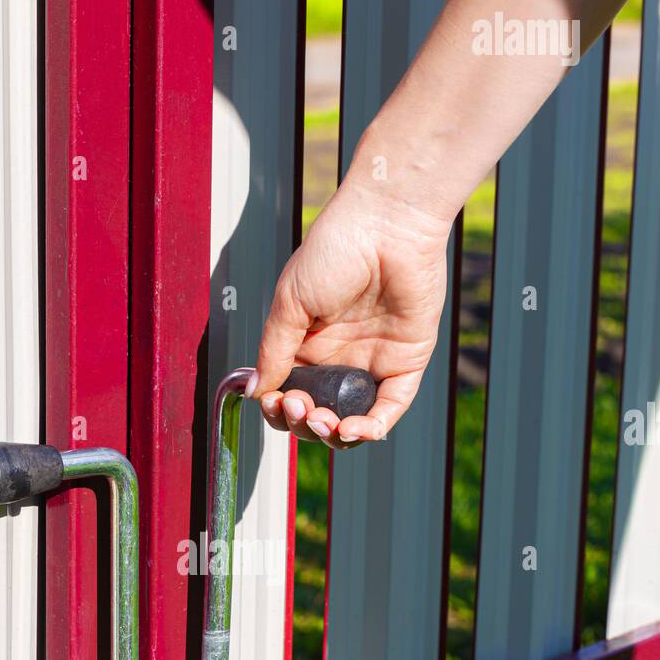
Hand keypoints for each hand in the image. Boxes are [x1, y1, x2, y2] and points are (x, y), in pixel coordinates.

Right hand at [247, 175, 450, 448]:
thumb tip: (254, 391)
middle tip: (299, 408)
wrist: (386, 225)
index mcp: (308, 346)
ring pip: (352, 421)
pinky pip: (389, 407)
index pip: (289, 395)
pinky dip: (372, 428)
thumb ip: (273, 351)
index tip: (277, 403)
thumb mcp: (290, 303)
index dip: (279, 409)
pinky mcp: (405, 363)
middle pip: (317, 415)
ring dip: (333, 433)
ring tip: (323, 421)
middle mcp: (339, 360)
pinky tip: (353, 429)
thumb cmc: (336, 250)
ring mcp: (372, 364)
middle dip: (303, 423)